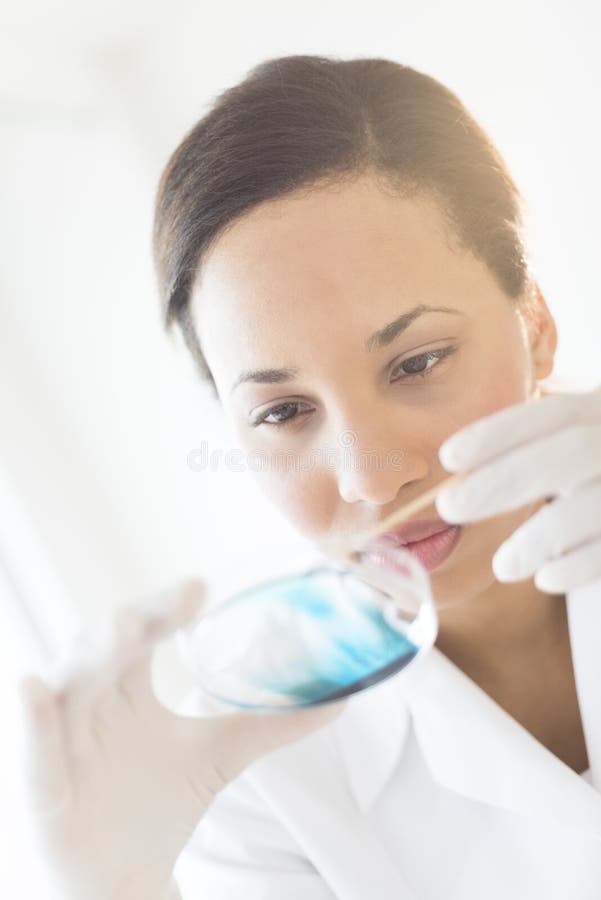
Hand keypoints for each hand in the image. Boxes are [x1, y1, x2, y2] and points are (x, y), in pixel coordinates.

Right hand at [17, 581, 344, 899]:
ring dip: (88, 658)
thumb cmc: (160, 800)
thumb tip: (340, 699)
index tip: (198, 588)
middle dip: (125, 624)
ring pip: (67, 688)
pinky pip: (34, 750)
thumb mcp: (221, 754)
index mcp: (129, 685)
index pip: (141, 632)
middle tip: (152, 607)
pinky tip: (31, 687)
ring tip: (118, 631)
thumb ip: (272, 725)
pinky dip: (32, 720)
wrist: (125, 874)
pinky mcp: (44, 788)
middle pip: (101, 649)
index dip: (162, 607)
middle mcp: (93, 702)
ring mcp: (64, 741)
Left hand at [434, 385, 600, 592]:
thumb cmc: (599, 477)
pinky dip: (577, 565)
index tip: (448, 457)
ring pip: (590, 505)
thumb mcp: (585, 447)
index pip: (553, 413)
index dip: (498, 432)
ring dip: (537, 537)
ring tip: (503, 565)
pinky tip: (545, 578)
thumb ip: (545, 451)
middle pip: (568, 451)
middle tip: (450, 508)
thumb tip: (466, 479)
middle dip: (502, 479)